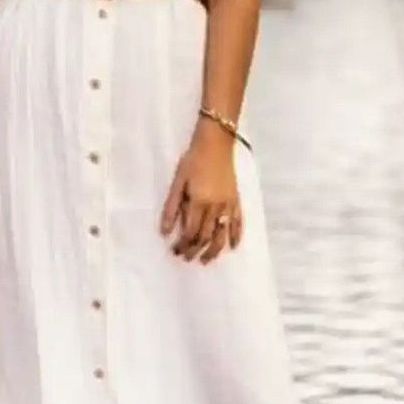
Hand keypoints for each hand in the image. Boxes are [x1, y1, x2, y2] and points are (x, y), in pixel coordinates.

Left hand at [160, 122, 242, 263]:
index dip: (182, 245)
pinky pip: (238, 222)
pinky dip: (236, 236)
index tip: (175, 251)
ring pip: (222, 234)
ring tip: (206, 260)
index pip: (191, 232)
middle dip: (195, 250)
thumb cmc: (193, 160)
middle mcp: (216, 208)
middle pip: (206, 237)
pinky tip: (232, 246)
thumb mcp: (178, 182)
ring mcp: (228, 205)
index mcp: (199, 203)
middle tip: (186, 258)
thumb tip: (165, 231)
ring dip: (214, 250)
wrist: (216, 143)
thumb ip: (172, 208)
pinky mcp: (236, 200)